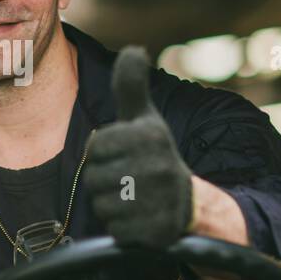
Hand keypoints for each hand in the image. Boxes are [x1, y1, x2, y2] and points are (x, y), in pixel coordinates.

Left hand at [82, 46, 194, 249]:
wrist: (187, 202)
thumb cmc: (155, 154)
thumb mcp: (145, 118)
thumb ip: (131, 85)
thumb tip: (133, 48)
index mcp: (150, 136)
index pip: (93, 148)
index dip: (100, 154)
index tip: (122, 155)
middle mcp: (157, 167)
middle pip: (93, 178)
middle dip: (105, 180)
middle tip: (128, 178)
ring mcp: (159, 200)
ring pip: (102, 205)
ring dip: (112, 204)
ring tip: (134, 196)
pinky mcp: (157, 231)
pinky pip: (115, 229)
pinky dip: (122, 226)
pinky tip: (140, 216)